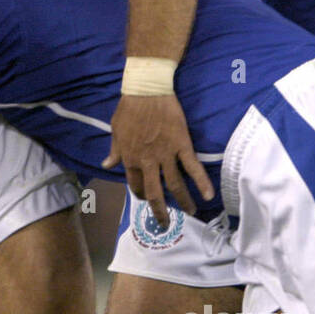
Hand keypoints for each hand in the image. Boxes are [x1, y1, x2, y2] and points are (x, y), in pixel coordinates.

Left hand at [104, 94, 213, 225]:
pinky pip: (193, 167)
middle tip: (165, 224)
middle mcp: (148, 161)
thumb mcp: (115, 130)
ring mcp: (166, 154)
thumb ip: (114, 151)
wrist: (147, 90)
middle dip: (160, 211)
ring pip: (175, 184)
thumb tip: (106, 164)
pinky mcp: (182, 145)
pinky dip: (201, 182)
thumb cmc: (129, 108)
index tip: (147, 200)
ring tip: (190, 212)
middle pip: (154, 192)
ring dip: (183, 201)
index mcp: (130, 158)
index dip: (141, 195)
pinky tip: (208, 196)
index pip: (135, 185)